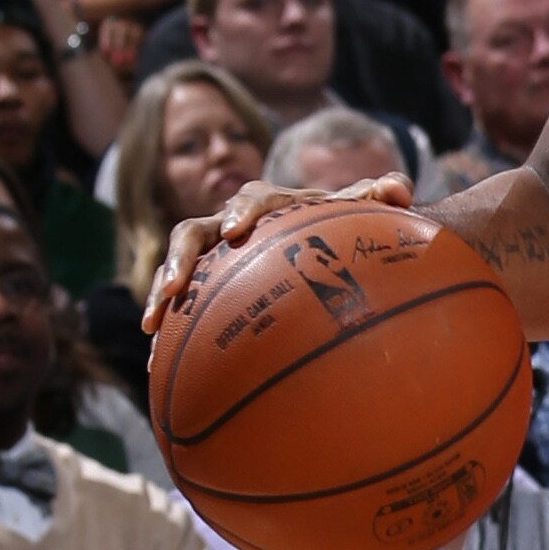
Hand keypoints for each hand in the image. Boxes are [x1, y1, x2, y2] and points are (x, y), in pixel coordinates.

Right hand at [145, 169, 413, 334]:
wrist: (317, 244)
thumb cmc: (338, 231)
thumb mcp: (357, 216)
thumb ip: (379, 196)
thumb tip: (397, 186)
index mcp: (268, 205)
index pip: (252, 200)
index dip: (242, 211)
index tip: (236, 230)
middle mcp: (229, 227)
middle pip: (194, 233)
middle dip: (180, 257)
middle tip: (173, 285)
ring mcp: (211, 257)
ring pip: (177, 267)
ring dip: (160, 292)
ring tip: (151, 325)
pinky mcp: (202, 286)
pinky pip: (179, 304)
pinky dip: (168, 329)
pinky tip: (156, 363)